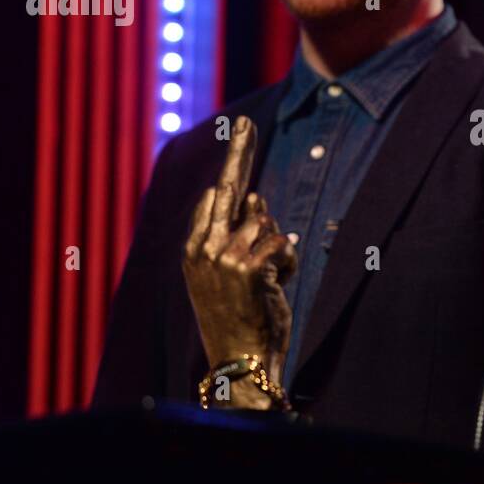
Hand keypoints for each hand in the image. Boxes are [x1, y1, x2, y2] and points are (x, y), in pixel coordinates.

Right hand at [182, 116, 297, 404]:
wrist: (239, 361)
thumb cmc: (240, 318)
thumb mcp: (232, 275)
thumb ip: (241, 235)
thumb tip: (257, 196)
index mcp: (194, 249)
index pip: (215, 197)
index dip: (234, 164)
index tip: (241, 132)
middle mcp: (203, 248)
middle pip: (230, 188)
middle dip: (240, 151)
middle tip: (247, 121)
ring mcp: (224, 256)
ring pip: (267, 221)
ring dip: (279, 247)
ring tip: (270, 280)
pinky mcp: (249, 266)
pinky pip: (282, 241)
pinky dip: (290, 260)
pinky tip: (279, 284)